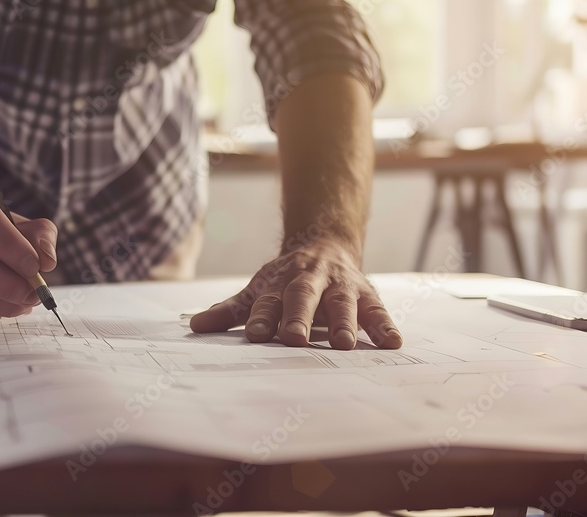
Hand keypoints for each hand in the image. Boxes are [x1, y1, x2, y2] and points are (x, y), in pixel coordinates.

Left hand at [189, 239, 402, 348]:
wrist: (325, 243)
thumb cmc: (286, 279)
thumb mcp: (257, 290)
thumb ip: (230, 311)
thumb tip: (195, 327)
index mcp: (279, 284)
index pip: (267, 301)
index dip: (261, 317)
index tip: (255, 335)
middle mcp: (309, 281)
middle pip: (302, 297)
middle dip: (298, 317)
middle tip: (294, 339)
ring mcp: (339, 286)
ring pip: (341, 302)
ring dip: (343, 322)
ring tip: (342, 343)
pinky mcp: (366, 294)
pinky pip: (377, 310)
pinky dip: (384, 326)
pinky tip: (391, 343)